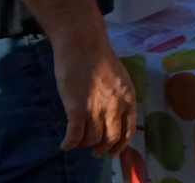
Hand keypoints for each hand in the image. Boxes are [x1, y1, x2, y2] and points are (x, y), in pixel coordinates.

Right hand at [52, 30, 137, 157]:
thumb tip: (113, 115)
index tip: (113, 152)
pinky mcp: (76, 110)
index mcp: (128, 98)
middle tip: (95, 152)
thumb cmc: (99, 56)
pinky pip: (74, 136)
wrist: (82, 43)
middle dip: (102, 149)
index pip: (128, 130)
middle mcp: (115, 107)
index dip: (120, 145)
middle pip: (110, 139)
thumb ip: (118, 97)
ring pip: (91, 140)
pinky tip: (65, 145)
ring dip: (84, 144)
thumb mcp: (119, 78)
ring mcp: (96, 110)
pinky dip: (69, 144)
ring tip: (78, 141)